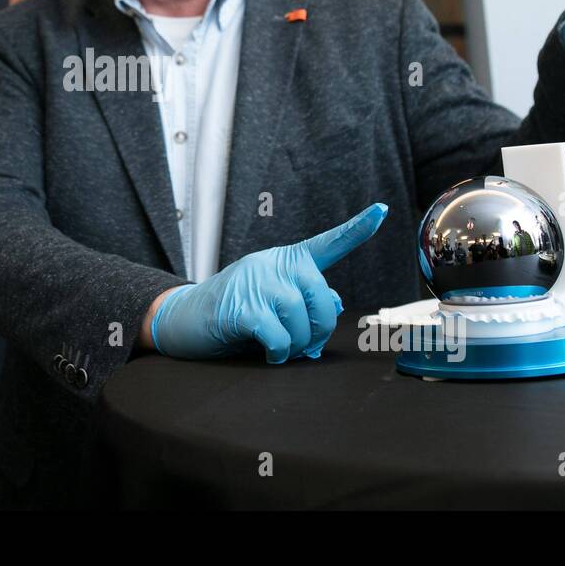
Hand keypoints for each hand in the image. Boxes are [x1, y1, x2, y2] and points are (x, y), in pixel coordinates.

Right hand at [150, 203, 387, 362]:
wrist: (182, 317)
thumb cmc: (231, 311)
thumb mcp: (270, 301)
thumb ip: (303, 299)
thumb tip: (336, 300)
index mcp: (285, 260)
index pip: (326, 243)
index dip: (357, 229)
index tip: (382, 212)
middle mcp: (273, 265)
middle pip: (321, 296)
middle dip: (319, 328)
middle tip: (302, 344)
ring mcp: (256, 283)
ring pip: (300, 319)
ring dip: (295, 344)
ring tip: (279, 348)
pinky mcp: (241, 308)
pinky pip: (278, 335)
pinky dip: (278, 351)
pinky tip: (268, 353)